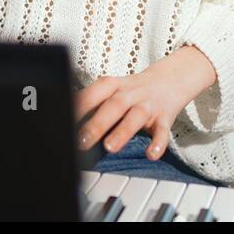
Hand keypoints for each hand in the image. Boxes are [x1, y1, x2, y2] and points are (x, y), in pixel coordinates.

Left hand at [75, 46, 216, 160]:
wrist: (170, 78)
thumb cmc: (132, 89)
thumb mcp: (110, 89)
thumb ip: (90, 103)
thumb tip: (63, 118)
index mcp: (113, 85)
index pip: (93, 93)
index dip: (79, 107)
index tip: (64, 122)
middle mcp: (130, 93)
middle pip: (113, 105)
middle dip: (97, 123)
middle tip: (82, 141)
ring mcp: (148, 105)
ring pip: (136, 116)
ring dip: (123, 131)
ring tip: (110, 147)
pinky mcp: (165, 117)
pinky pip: (162, 131)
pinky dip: (158, 143)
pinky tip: (151, 154)